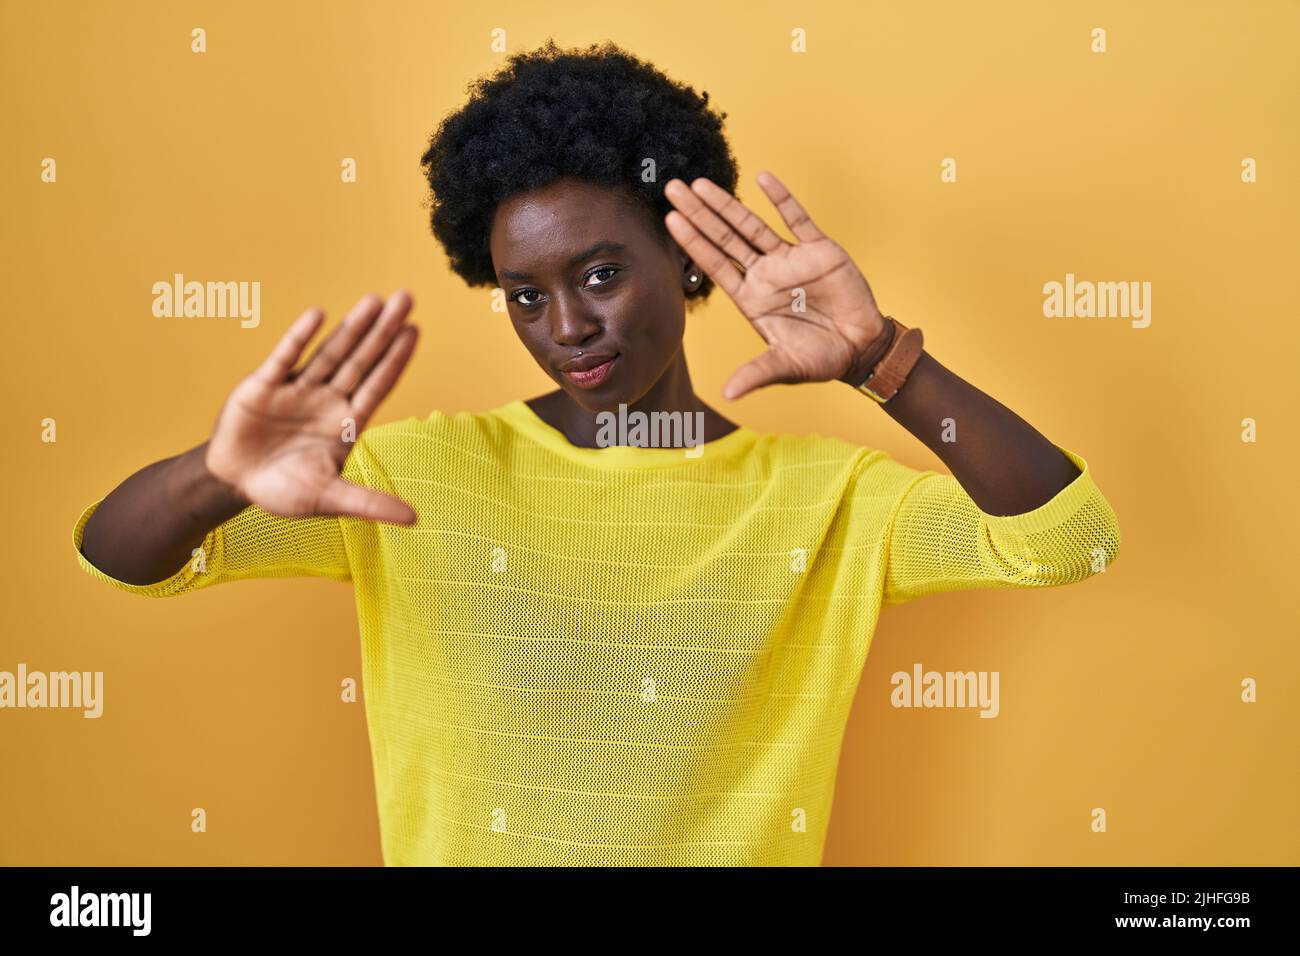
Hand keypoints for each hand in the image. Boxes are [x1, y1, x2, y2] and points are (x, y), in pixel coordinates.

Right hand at [204, 290, 420, 524]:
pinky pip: (284, 358)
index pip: (378, 385)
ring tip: (374, 300)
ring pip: (330, 353)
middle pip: (361, 360)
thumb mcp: (330, 498)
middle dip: (383, 331)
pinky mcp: (264, 386)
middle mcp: (327, 400)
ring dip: (351, 328)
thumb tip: (414, 520)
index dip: (396, 359)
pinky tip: (318, 314)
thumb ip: (369, 504)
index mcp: (346, 423)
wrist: (234, 482)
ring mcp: (297, 390)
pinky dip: (299, 338)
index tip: (415, 330)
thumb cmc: (285, 490)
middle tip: (407, 298)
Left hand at [664, 171, 889, 399]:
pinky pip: (797, 219)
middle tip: (671, 188)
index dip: (693, 243)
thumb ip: (756, 374)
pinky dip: (782, 199)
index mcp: (751, 299)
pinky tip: (762, 178)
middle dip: (698, 214)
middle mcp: (765, 275)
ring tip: (700, 183)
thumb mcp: (785, 367)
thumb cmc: (821, 359)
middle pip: (724, 238)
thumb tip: (727, 395)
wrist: (861, 348)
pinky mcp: (819, 250)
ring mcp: (790, 260)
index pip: (715, 265)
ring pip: (752, 225)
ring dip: (727, 204)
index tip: (670, 220)